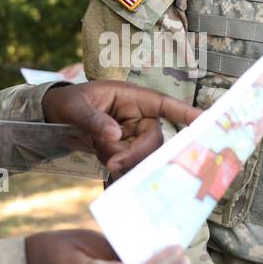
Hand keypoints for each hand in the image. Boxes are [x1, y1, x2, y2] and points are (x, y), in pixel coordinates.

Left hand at [41, 81, 201, 174]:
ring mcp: (135, 136)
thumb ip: (94, 120)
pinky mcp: (128, 150)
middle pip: (153, 141)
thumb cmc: (69, 102)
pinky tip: (102, 159)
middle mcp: (140, 117)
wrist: (56, 117)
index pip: (164, 104)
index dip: (186, 113)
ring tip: (98, 150)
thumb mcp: (77, 107)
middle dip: (135, 154)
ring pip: (142, 156)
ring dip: (121, 160)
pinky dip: (117, 166)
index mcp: (134, 97)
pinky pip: (131, 164)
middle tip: (111, 162)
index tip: (206, 120)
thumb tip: (115, 136)